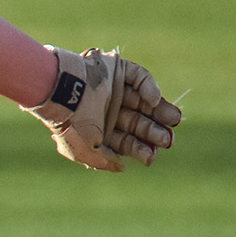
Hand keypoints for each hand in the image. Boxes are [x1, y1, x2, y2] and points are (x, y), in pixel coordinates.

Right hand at [22, 46, 182, 170]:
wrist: (61, 91)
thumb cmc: (70, 124)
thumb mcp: (85, 150)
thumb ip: (103, 161)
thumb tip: (123, 167)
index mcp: (100, 129)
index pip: (126, 140)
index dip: (140, 149)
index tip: (152, 156)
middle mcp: (109, 109)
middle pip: (138, 121)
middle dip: (153, 131)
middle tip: (167, 140)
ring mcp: (115, 89)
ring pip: (143, 101)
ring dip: (159, 110)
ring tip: (174, 119)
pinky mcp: (117, 69)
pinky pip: (139, 77)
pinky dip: (149, 87)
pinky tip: (153, 100)